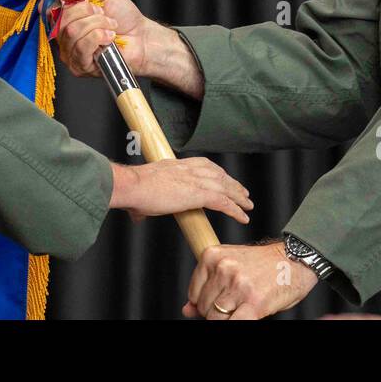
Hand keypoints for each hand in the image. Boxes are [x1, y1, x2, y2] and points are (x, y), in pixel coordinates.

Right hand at [57, 0, 151, 74]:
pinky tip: (109, 38)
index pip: (47, 8)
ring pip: (73, 32)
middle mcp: (64, 35)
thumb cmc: (124, 17)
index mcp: (66, 16)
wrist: (142, 37)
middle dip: (88, 12)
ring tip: (110, 26)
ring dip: (98, 24)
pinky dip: (99, 37)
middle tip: (103, 14)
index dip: (59, 1)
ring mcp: (70, 52)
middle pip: (62, 19)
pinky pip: (82, 47)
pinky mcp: (80, 66)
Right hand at [109, 158, 251, 223]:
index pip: (205, 165)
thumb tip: (136, 214)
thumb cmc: (132, 190)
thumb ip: (142, 205)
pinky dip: (235, 210)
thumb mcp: (141, 193)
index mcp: (177, 165)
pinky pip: (224, 202)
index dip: (218, 172)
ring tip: (248, 205)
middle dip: (233, 184)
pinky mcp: (198, 193)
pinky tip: (243, 216)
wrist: (133, 186)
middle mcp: (189, 169)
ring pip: (225, 187)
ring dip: (239, 197)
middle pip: (219, 174)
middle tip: (244, 193)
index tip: (225, 178)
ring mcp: (195, 180)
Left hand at [183, 241, 318, 319]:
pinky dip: (235, 323)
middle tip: (234, 305)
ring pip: (216, 318)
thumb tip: (187, 310)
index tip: (220, 301)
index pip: (194, 293)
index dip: (205, 303)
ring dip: (227, 318)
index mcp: (213, 256)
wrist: (295, 259)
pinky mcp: (253, 302)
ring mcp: (238, 285)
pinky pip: (233, 324)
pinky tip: (245, 316)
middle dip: (215, 312)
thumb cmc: (263, 264)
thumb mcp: (231, 266)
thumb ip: (207, 287)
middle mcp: (223, 268)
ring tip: (242, 308)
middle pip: (204, 307)